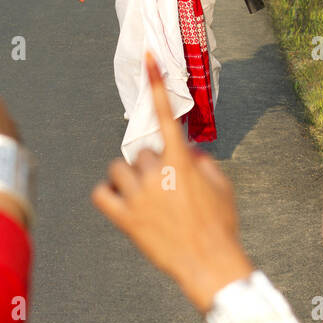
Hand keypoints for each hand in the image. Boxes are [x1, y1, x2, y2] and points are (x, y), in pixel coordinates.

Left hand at [91, 53, 253, 313]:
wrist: (209, 263)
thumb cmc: (220, 224)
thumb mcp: (221, 185)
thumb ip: (202, 161)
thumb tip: (187, 151)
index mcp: (181, 161)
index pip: (167, 115)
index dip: (156, 85)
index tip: (149, 59)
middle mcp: (156, 174)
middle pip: (141, 152)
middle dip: (151, 164)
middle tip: (164, 186)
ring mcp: (138, 196)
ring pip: (118, 169)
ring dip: (129, 178)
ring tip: (145, 196)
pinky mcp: (124, 218)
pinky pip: (101, 194)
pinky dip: (108, 194)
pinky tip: (122, 202)